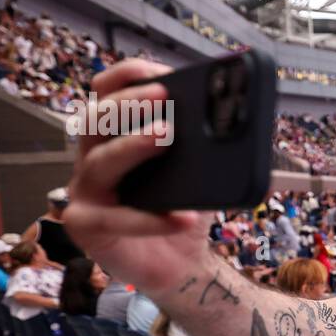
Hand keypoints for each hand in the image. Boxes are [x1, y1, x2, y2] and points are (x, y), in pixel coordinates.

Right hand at [63, 59, 203, 294]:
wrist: (181, 264)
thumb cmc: (184, 210)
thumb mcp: (203, 175)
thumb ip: (215, 150)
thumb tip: (250, 130)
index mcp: (116, 135)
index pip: (107, 92)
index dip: (128, 77)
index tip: (161, 71)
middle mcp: (94, 157)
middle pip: (96, 119)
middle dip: (129, 102)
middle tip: (163, 94)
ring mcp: (85, 191)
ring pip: (100, 161)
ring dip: (133, 144)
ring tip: (166, 134)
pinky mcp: (87, 226)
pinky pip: (116, 218)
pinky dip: (152, 218)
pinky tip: (183, 216)